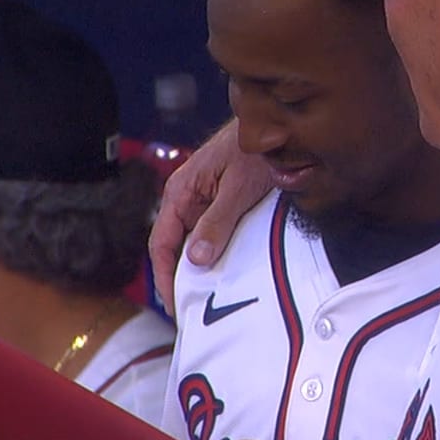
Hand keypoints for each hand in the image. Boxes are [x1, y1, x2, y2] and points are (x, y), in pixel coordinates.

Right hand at [147, 119, 272, 313]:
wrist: (277, 126)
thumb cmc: (254, 150)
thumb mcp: (238, 188)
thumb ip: (217, 221)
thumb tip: (196, 260)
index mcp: (180, 193)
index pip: (162, 244)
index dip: (165, 277)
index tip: (175, 305)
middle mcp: (187, 200)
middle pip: (176, 248)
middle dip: (182, 279)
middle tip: (194, 312)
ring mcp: (204, 203)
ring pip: (196, 244)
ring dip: (202, 270)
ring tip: (213, 300)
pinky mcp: (222, 205)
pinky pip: (214, 236)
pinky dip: (219, 255)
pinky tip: (230, 275)